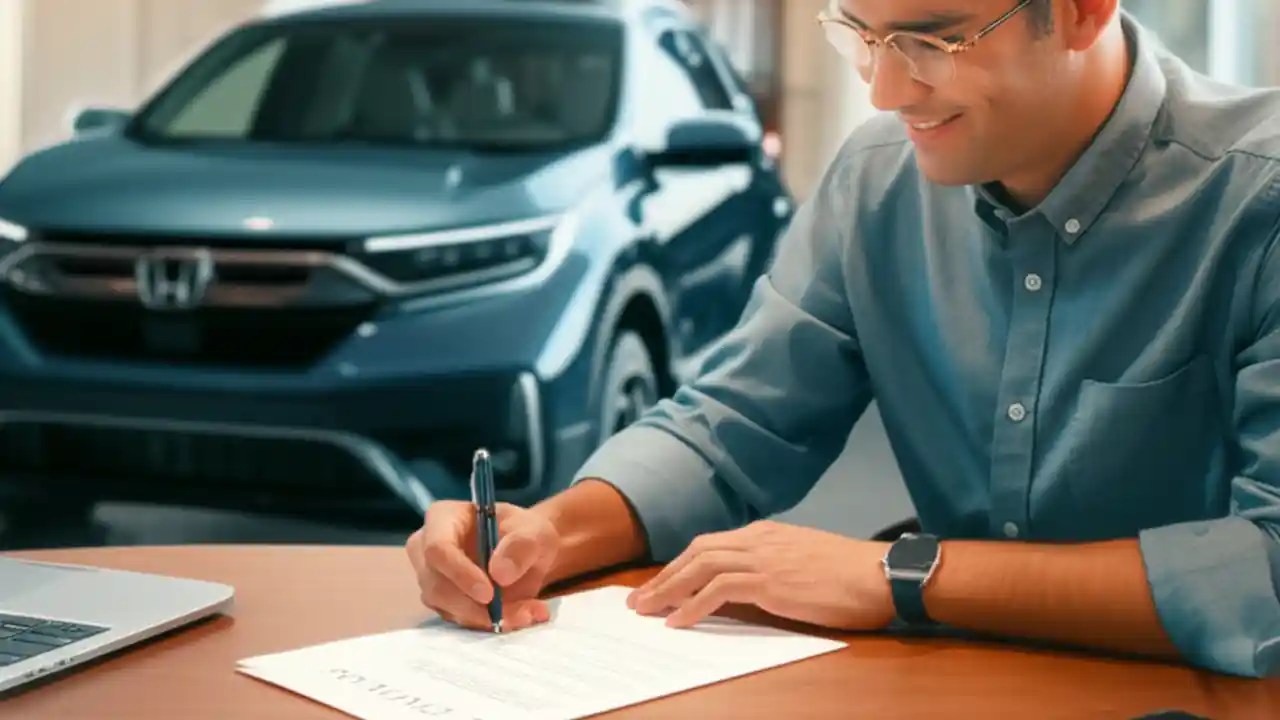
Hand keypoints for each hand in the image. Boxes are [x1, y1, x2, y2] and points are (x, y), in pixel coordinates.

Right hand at [406, 500, 559, 631]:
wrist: (528, 554)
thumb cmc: (525, 533)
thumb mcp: (534, 532)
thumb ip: (521, 547)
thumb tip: (499, 574)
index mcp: (442, 518)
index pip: (437, 548)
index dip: (459, 573)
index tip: (489, 594)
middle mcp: (426, 549)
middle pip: (436, 585)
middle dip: (476, 607)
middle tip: (520, 612)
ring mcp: (431, 578)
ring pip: (448, 608)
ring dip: (488, 618)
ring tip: (529, 613)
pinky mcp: (443, 603)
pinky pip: (460, 620)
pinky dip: (490, 623)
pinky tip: (518, 616)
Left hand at [627, 521, 895, 630]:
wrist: (880, 574)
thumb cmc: (851, 575)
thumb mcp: (804, 562)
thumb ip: (774, 567)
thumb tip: (747, 589)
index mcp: (766, 533)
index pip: (710, 545)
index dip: (681, 565)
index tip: (660, 585)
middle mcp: (759, 539)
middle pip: (697, 552)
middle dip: (665, 576)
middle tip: (639, 600)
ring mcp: (764, 558)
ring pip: (700, 567)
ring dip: (668, 589)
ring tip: (647, 611)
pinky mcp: (770, 581)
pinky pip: (718, 590)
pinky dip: (693, 604)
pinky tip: (678, 621)